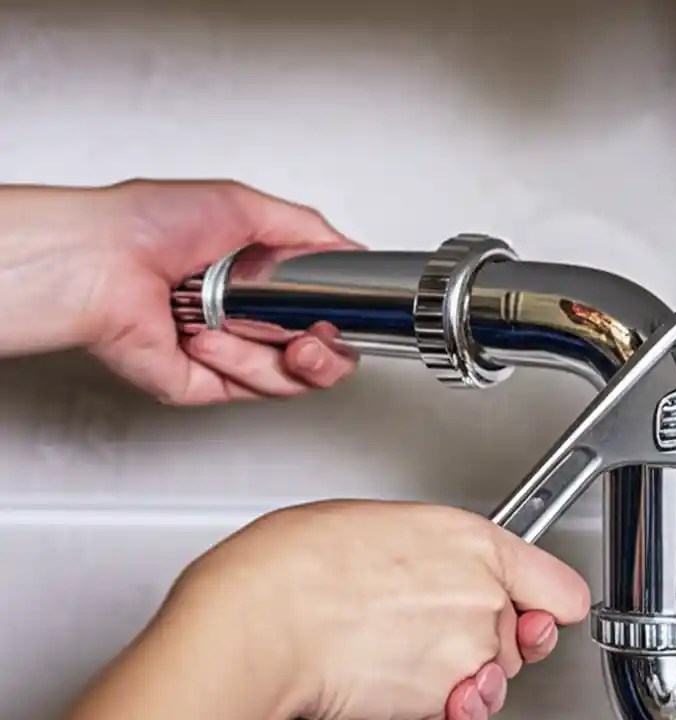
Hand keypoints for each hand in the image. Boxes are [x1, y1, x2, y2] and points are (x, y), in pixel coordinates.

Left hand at [0, 179, 359, 402]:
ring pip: (294, 378)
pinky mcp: (206, 385)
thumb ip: (308, 230)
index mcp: (258, 279)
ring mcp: (230, 355)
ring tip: (259, 329)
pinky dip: (240, 362)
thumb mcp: (245, 205)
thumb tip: (353, 252)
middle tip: (317, 334)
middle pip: (321, 355)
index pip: (325, 311)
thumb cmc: (147, 224)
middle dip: (330, 349)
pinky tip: (209, 337)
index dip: (343, 318)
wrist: (99, 261)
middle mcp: (247, 319)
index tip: (346, 311)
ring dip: (283, 354)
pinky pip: (251, 389)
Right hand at [67, 501, 590, 719]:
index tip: (542, 610)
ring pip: (489, 679)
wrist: (258, 620)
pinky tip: (396, 682)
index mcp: (473, 541)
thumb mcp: (381, 525)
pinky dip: (438, 708)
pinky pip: (459, 711)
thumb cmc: (293, 565)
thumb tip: (436, 566)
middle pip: (519, 638)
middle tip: (426, 628)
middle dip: (484, 640)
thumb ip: (436, 551)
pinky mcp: (444, 699)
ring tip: (397, 653)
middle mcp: (485, 596)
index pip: (560, 587)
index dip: (548, 604)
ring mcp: (469, 651)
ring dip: (458, 678)